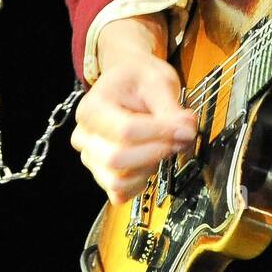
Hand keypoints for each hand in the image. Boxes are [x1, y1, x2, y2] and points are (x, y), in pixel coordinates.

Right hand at [70, 49, 197, 205]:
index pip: (125, 131)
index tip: (184, 128)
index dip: (159, 132)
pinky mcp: (101, 174)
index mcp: (92, 107)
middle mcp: (85, 135)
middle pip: (118, 159)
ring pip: (118, 180)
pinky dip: (141, 182)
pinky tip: (152, 161)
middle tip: (178, 138)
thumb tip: (186, 131)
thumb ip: (171, 109)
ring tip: (163, 147)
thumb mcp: (157, 81)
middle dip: (155, 152)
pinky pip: (119, 192)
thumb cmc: (137, 79)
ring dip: (149, 168)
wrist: (126, 81)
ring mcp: (91, 157)